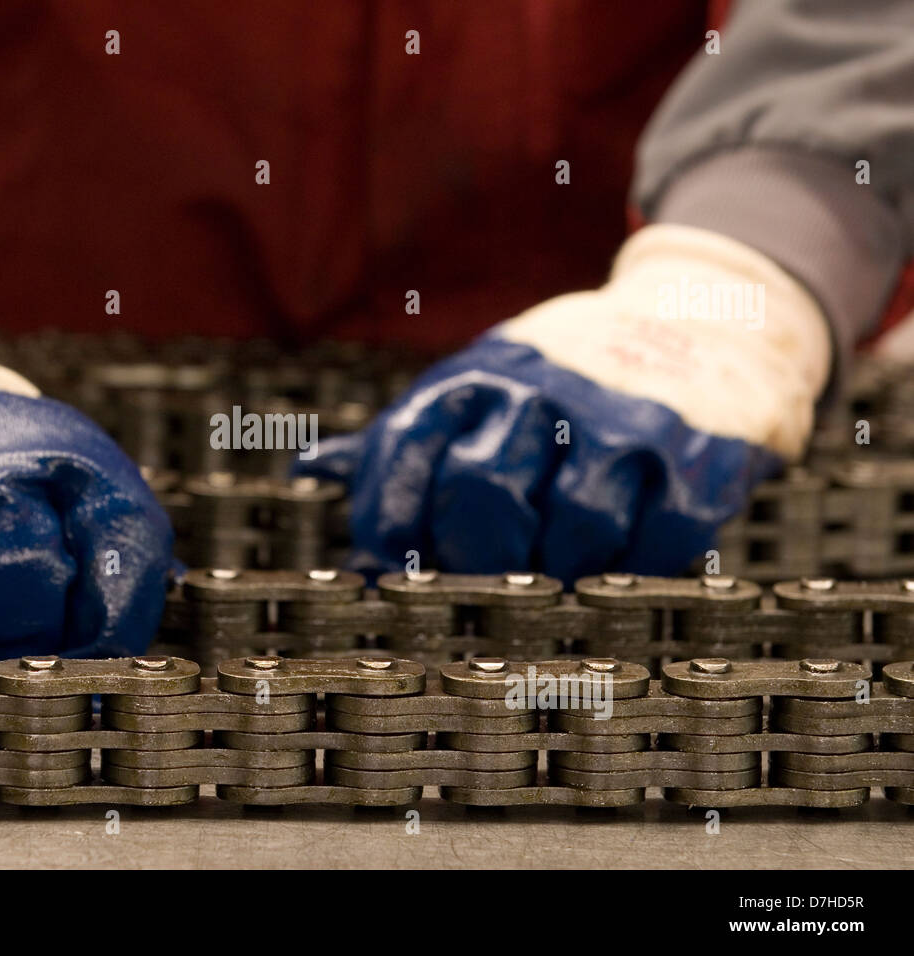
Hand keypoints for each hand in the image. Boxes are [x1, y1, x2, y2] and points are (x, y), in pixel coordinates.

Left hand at [299, 225, 830, 581]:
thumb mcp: (481, 382)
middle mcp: (544, 390)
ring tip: (554, 570)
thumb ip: (402, 435)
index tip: (397, 565)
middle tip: (486, 577)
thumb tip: (309, 468)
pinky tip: (619, 560)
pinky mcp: (697, 458)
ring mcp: (624, 422)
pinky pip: (656, 541)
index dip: (391, 523)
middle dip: (474, 555)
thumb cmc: (566, 376)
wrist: (706, 319)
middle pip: (483, 494)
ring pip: (572, 528)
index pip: (406, 455)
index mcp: (479, 375)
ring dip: (557, 570)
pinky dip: (631, 567)